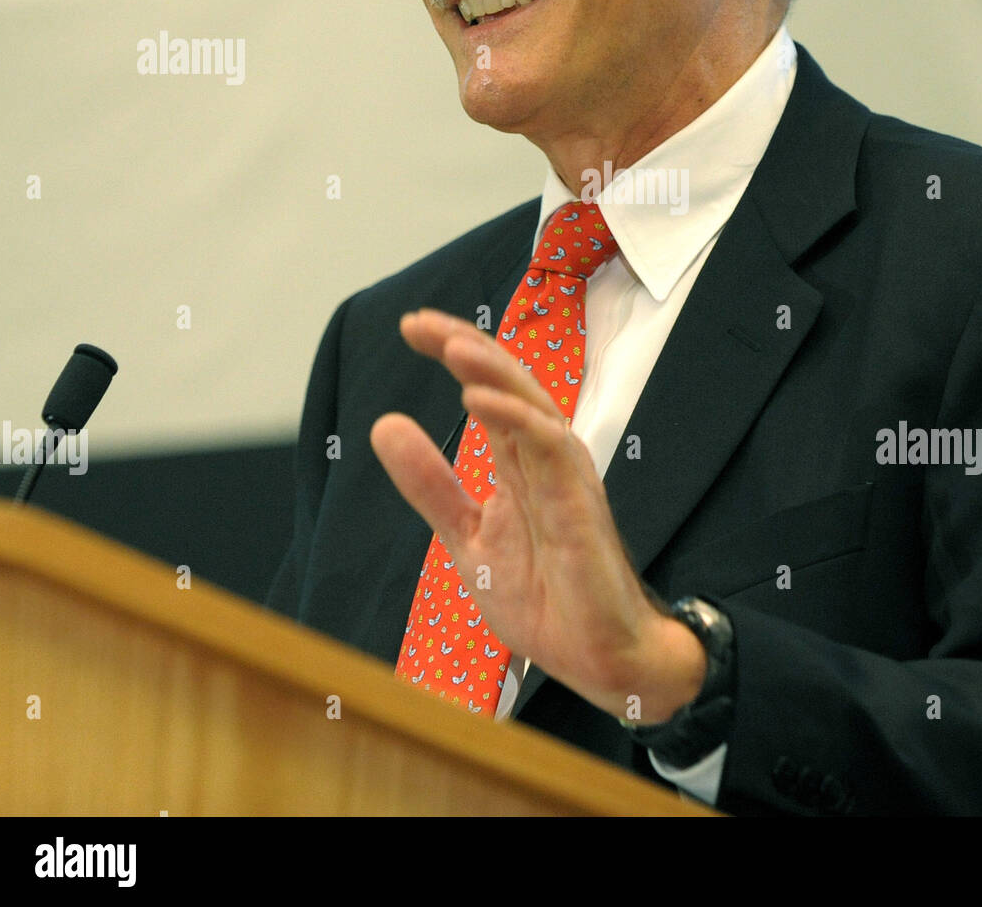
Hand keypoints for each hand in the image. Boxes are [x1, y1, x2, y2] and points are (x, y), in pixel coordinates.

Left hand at [371, 308, 705, 721]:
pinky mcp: (577, 499)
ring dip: (490, 370)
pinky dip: (513, 417)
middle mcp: (544, 455)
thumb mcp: (467, 537)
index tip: (411, 328)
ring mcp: (564, 473)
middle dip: (463, 346)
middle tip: (417, 323)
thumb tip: (383, 426)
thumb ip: (429, 485)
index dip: (452, 352)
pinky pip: (546, 444)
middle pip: (506, 382)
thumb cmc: (544, 596)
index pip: (485, 389)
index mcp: (519, 461)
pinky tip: (475, 400)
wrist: (598, 656)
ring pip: (529, 402)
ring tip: (450, 346)